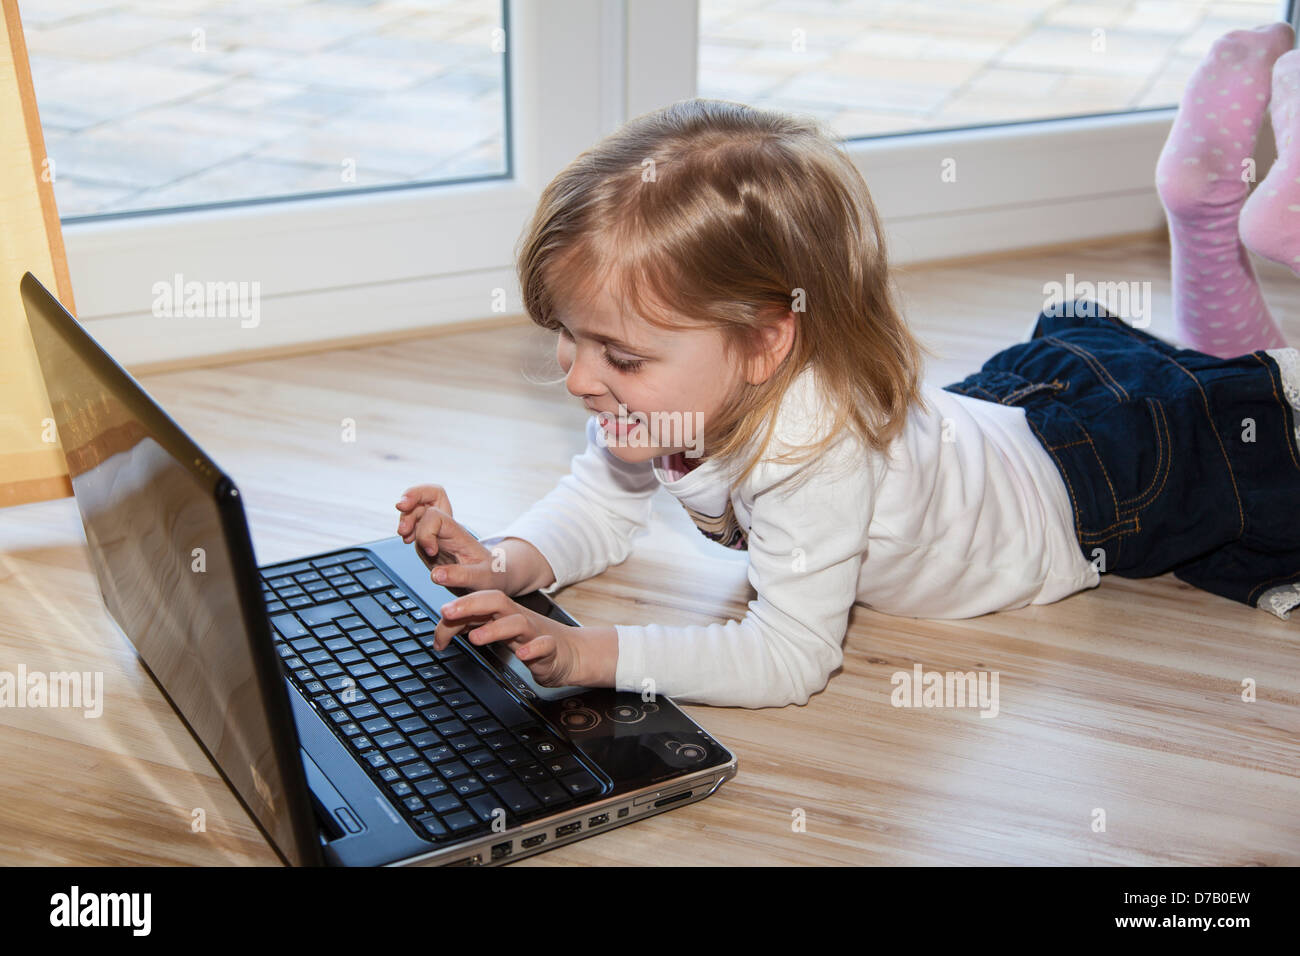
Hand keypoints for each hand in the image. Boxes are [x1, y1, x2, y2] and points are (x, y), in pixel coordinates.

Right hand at [395, 484, 507, 591]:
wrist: (494, 577)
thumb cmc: (492, 574)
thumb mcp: (482, 578)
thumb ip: (460, 576)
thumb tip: (435, 575)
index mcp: (458, 533)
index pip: (436, 516)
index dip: (426, 531)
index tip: (431, 552)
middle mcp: (447, 528)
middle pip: (429, 496)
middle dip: (412, 499)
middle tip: (401, 515)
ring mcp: (438, 533)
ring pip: (419, 509)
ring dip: (406, 515)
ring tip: (403, 533)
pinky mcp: (432, 541)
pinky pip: (416, 524)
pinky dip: (408, 527)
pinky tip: (406, 539)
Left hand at [434, 590, 586, 686]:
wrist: (570, 653)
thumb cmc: (529, 640)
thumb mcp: (496, 634)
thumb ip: (468, 630)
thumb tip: (439, 635)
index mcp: (503, 613)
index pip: (479, 602)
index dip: (459, 606)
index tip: (441, 613)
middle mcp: (517, 618)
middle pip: (495, 601)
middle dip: (470, 604)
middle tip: (448, 612)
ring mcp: (535, 632)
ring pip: (517, 622)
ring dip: (495, 628)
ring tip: (475, 637)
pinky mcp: (550, 649)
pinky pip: (544, 646)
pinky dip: (533, 649)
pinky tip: (522, 655)